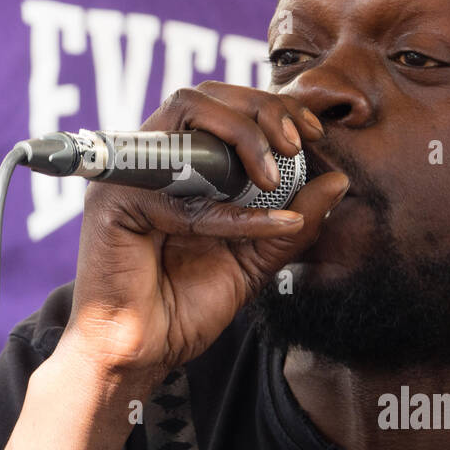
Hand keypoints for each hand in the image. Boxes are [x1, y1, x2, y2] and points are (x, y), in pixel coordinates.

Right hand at [63, 81, 348, 384]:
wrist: (141, 355)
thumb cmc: (184, 308)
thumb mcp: (254, 259)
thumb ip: (293, 221)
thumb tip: (337, 180)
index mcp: (178, 164)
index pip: (224, 105)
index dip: (272, 107)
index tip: (314, 136)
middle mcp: (149, 159)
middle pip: (205, 93)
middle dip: (262, 108)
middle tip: (299, 143)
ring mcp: (127, 174)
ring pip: (185, 109)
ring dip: (242, 133)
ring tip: (271, 175)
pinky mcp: (113, 200)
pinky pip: (178, 187)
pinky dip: (227, 210)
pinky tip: (261, 228)